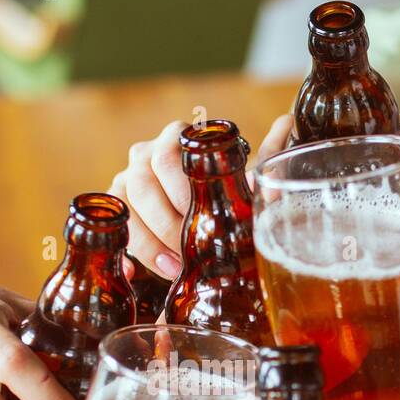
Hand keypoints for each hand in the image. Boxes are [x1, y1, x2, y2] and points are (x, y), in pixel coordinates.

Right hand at [109, 114, 293, 278]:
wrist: (200, 207)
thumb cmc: (222, 191)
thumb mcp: (241, 179)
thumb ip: (263, 158)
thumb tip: (285, 124)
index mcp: (174, 140)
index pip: (166, 157)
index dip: (180, 192)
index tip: (198, 220)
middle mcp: (144, 157)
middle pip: (143, 184)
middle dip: (167, 223)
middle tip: (189, 250)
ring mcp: (126, 181)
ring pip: (126, 209)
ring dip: (150, 243)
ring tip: (175, 268)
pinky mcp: (118, 211)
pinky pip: (114, 231)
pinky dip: (126, 255)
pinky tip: (135, 275)